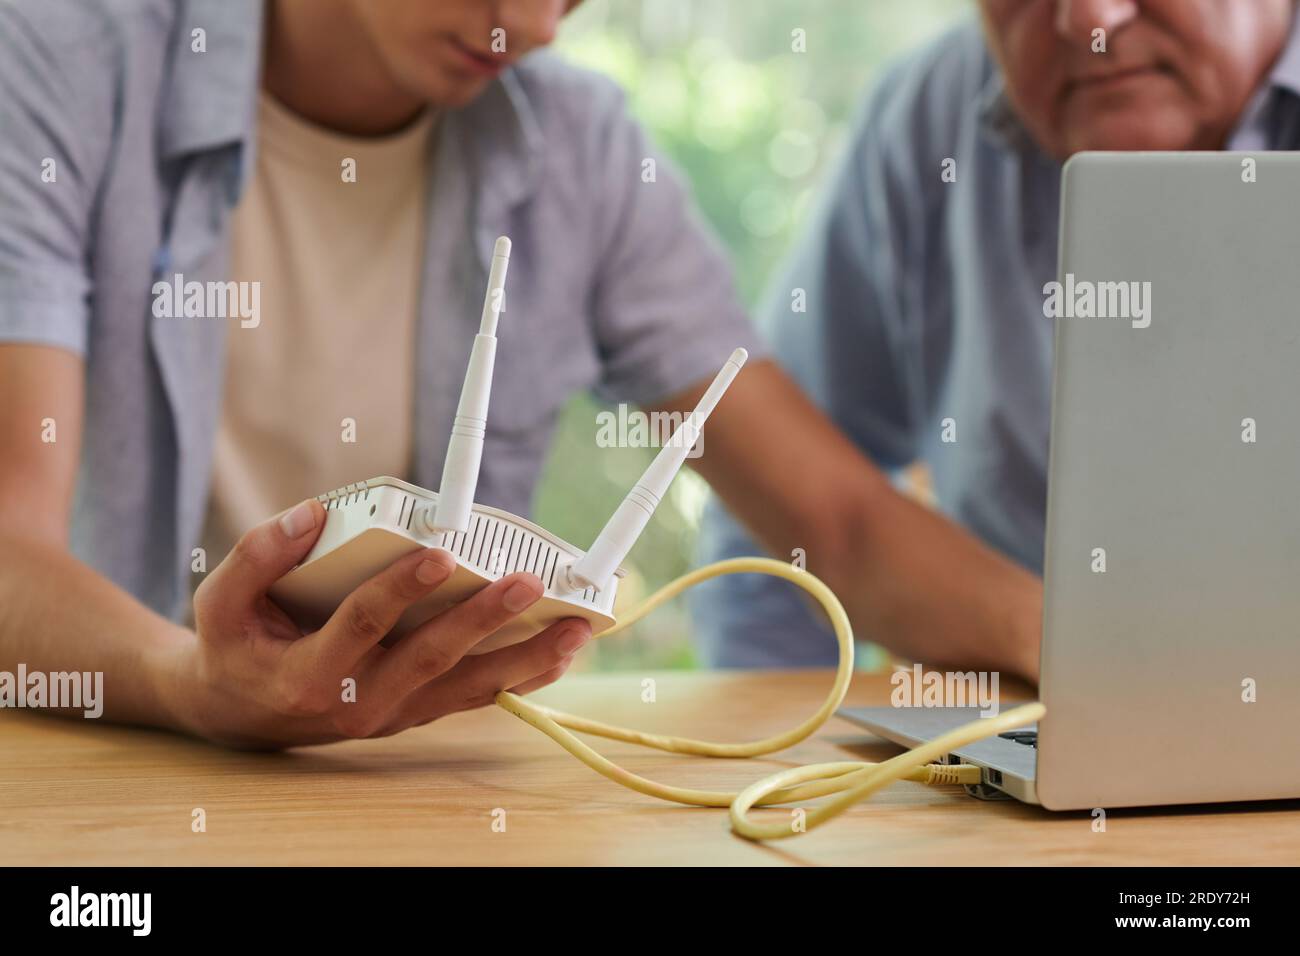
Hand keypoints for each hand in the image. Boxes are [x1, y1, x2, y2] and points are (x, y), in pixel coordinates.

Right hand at [166, 499, 589, 747]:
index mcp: (308, 675)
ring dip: (525, 657)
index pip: (362, 626)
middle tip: (526, 582)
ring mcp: (394, 714)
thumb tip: (313, 514)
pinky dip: (522, 676)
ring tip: (575, 628)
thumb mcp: (220, 602)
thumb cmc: (237, 647)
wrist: (242, 716)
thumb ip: (258, 555)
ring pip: (468, 686)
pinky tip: (562, 650)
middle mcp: (359, 703)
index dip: (400, 590)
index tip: (439, 552)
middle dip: (483, 619)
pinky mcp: (418, 711)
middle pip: (431, 658)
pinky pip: (475, 696)